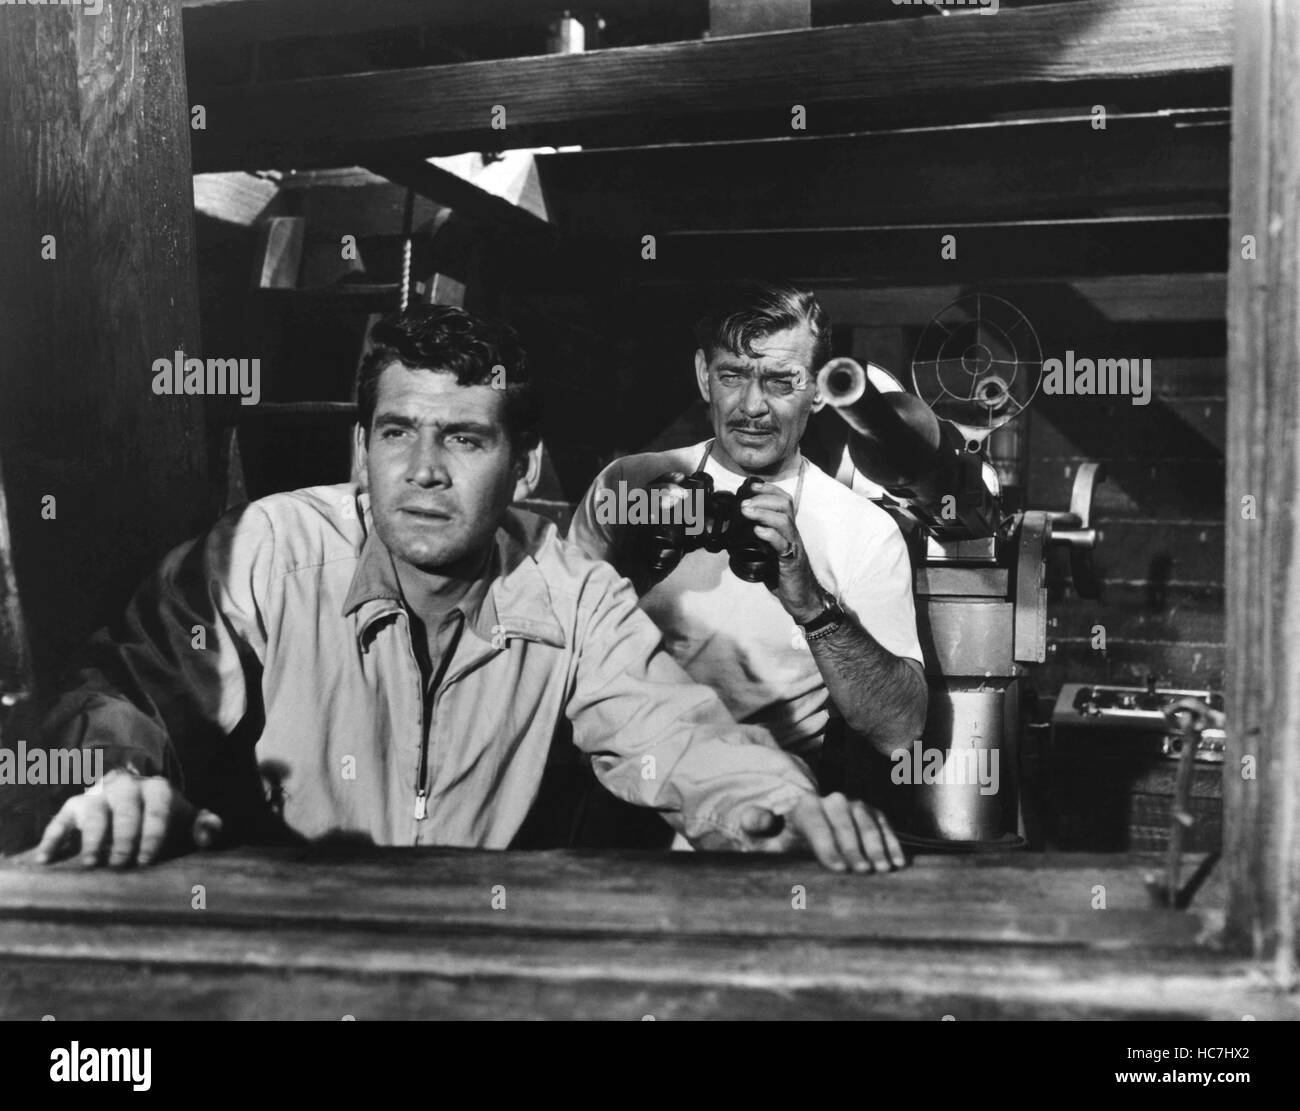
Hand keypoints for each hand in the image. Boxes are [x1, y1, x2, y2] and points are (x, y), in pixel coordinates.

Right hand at [34, 769, 222, 867]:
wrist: (134, 794)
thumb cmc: (164, 815)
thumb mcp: (186, 817)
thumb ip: (204, 824)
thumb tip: (209, 833)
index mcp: (156, 789)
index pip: (156, 807)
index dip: (152, 833)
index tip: (146, 859)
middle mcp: (125, 787)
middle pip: (124, 807)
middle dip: (123, 836)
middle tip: (121, 864)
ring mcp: (97, 795)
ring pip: (93, 810)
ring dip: (91, 837)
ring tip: (92, 863)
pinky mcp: (73, 807)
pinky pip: (59, 820)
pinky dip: (51, 838)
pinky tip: (44, 859)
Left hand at [738, 792, 907, 872]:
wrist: (800, 831)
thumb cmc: (780, 839)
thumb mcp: (762, 835)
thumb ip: (757, 824)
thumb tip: (760, 820)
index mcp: (803, 806)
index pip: (816, 820)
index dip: (827, 843)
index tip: (837, 868)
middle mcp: (830, 801)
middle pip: (845, 818)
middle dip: (854, 845)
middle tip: (862, 871)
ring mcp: (853, 806)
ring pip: (867, 818)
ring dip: (876, 843)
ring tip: (883, 869)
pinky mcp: (870, 814)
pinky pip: (884, 824)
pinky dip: (892, 841)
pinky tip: (899, 862)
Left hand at [739, 481, 822, 621]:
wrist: (803, 598)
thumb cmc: (785, 576)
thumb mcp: (770, 554)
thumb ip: (759, 542)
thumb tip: (737, 534)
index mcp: (788, 531)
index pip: (784, 501)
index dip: (769, 490)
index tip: (752, 485)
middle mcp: (792, 535)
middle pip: (785, 505)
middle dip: (763, 498)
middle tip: (744, 502)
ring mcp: (793, 547)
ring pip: (784, 520)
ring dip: (763, 512)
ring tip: (747, 511)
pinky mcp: (791, 562)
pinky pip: (783, 544)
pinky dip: (770, 534)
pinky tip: (758, 531)